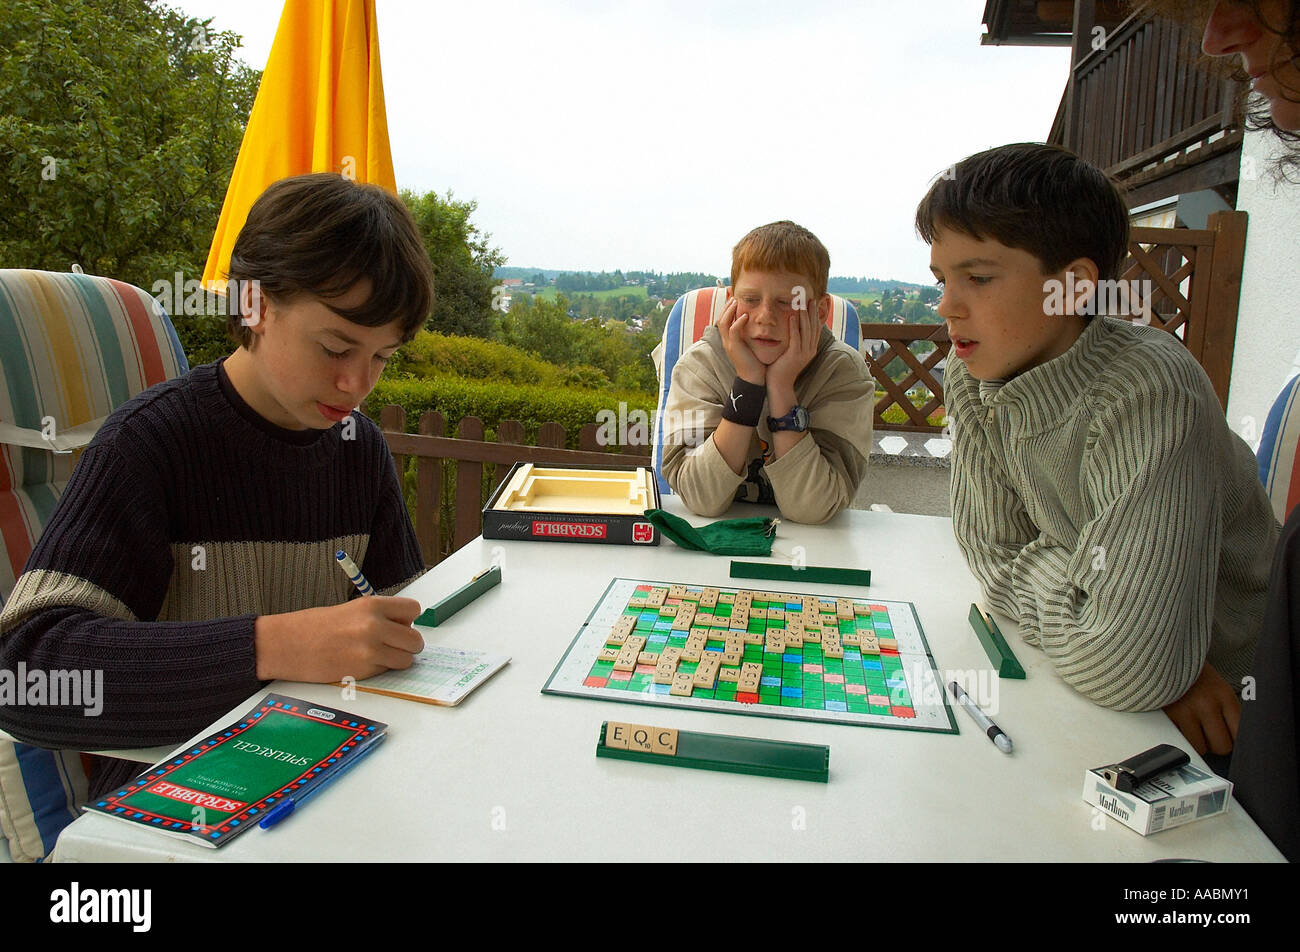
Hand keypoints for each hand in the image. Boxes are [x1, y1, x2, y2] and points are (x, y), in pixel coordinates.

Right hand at [254, 596, 424, 682]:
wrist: (286, 644)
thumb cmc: (314, 627)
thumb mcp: (351, 610)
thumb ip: (379, 616)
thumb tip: (403, 627)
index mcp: (372, 605)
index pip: (413, 609)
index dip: (408, 620)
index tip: (399, 625)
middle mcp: (374, 625)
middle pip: (415, 639)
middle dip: (407, 645)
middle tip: (390, 645)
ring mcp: (369, 649)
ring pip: (406, 659)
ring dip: (396, 660)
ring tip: (376, 656)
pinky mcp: (362, 670)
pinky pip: (387, 671)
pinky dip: (380, 670)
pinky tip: (361, 663)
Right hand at [717, 297, 765, 385]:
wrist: (753, 379)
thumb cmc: (756, 363)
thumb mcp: (751, 346)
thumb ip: (751, 336)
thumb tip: (759, 326)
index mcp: (729, 340)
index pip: (723, 321)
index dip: (727, 310)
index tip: (734, 300)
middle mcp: (726, 341)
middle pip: (720, 319)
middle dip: (726, 307)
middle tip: (734, 297)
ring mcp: (729, 344)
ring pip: (723, 322)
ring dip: (729, 311)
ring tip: (737, 302)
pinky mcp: (734, 347)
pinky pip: (733, 331)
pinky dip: (738, 322)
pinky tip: (745, 316)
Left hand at [766, 300, 820, 395]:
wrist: (779, 385)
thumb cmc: (782, 369)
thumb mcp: (791, 353)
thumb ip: (793, 342)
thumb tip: (792, 331)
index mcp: (810, 349)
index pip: (815, 329)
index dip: (815, 315)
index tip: (814, 303)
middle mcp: (810, 350)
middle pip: (813, 327)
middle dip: (813, 312)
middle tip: (811, 299)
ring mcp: (803, 353)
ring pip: (806, 330)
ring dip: (805, 316)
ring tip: (803, 304)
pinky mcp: (795, 355)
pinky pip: (796, 338)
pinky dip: (795, 326)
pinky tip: (793, 316)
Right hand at [1162, 662, 1240, 756]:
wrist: (1160, 659)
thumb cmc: (1191, 677)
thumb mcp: (1216, 687)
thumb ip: (1227, 711)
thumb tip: (1236, 740)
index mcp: (1224, 695)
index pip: (1239, 734)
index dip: (1232, 738)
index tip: (1226, 736)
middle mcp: (1206, 704)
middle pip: (1222, 746)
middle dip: (1214, 742)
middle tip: (1205, 731)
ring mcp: (1185, 711)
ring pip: (1200, 749)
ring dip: (1195, 742)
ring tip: (1189, 726)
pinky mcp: (1165, 717)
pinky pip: (1179, 743)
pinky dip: (1178, 737)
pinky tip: (1176, 723)